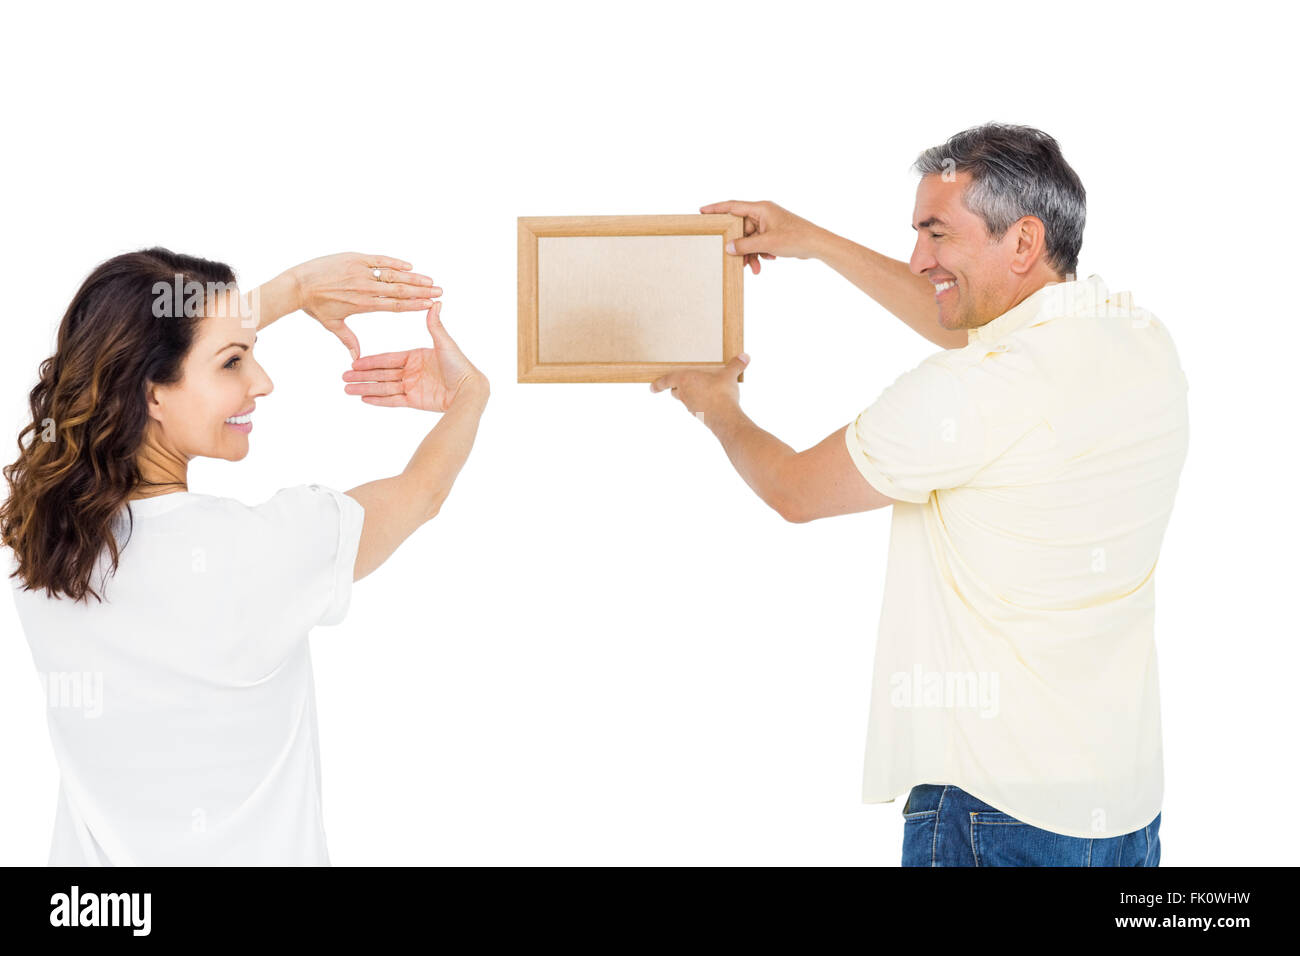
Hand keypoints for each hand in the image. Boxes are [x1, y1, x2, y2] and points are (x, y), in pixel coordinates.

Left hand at [289, 252, 440, 360]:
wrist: (298, 284)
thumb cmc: (315, 305)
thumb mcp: (333, 325)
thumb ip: (348, 340)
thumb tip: (356, 359)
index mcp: (364, 305)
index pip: (395, 306)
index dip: (415, 305)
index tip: (430, 305)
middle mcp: (366, 288)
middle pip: (400, 290)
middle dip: (422, 291)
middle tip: (439, 292)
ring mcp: (361, 271)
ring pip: (393, 275)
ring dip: (414, 277)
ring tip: (430, 280)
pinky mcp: (354, 258)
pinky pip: (379, 259)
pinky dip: (395, 262)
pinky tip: (409, 265)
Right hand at [341, 301, 485, 411]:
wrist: (469, 390)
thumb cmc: (460, 365)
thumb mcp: (444, 343)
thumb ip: (435, 325)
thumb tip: (435, 302)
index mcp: (416, 356)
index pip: (388, 358)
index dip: (371, 360)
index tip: (355, 362)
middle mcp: (412, 371)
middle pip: (382, 374)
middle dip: (362, 375)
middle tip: (343, 377)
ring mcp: (413, 387)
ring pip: (384, 388)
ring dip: (365, 388)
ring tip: (347, 389)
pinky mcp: (415, 401)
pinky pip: (393, 400)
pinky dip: (378, 400)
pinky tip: (363, 398)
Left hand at [650, 353, 749, 423]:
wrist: (725, 417)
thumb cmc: (721, 393)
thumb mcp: (730, 375)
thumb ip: (736, 364)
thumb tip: (745, 356)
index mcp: (685, 379)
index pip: (666, 380)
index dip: (658, 384)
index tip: (651, 388)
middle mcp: (684, 393)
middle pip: (674, 391)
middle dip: (676, 388)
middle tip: (679, 384)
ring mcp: (690, 405)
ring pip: (684, 400)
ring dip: (689, 395)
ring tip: (699, 391)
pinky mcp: (698, 415)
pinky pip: (695, 407)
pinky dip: (699, 404)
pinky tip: (710, 402)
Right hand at [699, 200, 826, 273]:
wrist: (817, 244)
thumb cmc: (796, 237)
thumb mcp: (767, 243)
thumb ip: (745, 245)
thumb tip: (729, 247)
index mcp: (761, 208)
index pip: (733, 206)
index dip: (716, 209)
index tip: (702, 211)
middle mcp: (763, 213)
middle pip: (740, 227)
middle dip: (739, 245)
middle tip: (733, 258)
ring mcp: (769, 223)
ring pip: (750, 238)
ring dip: (750, 253)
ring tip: (753, 268)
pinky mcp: (774, 233)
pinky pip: (758, 242)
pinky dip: (759, 253)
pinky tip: (764, 261)